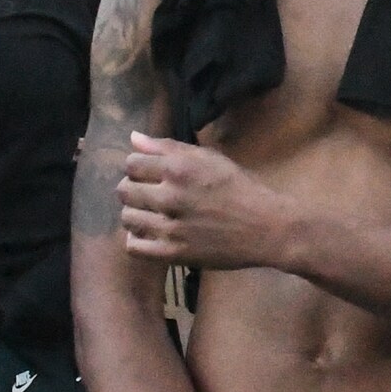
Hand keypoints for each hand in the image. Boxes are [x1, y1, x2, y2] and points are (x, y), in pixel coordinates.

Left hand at [119, 134, 297, 271]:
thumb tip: (133, 138)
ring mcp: (169, 227)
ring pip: (126, 218)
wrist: (267, 227)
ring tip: (154, 215)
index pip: (131, 164)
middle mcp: (169, 196)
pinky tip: (154, 234)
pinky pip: (133, 246)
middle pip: (124, 190)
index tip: (152, 174)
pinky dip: (138, 240)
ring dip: (137, 214)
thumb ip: (169, 147)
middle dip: (135, 189)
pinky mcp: (171, 253)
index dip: (139, 167)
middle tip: (153, 195)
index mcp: (179, 168)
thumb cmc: (241, 188)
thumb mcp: (210, 158)